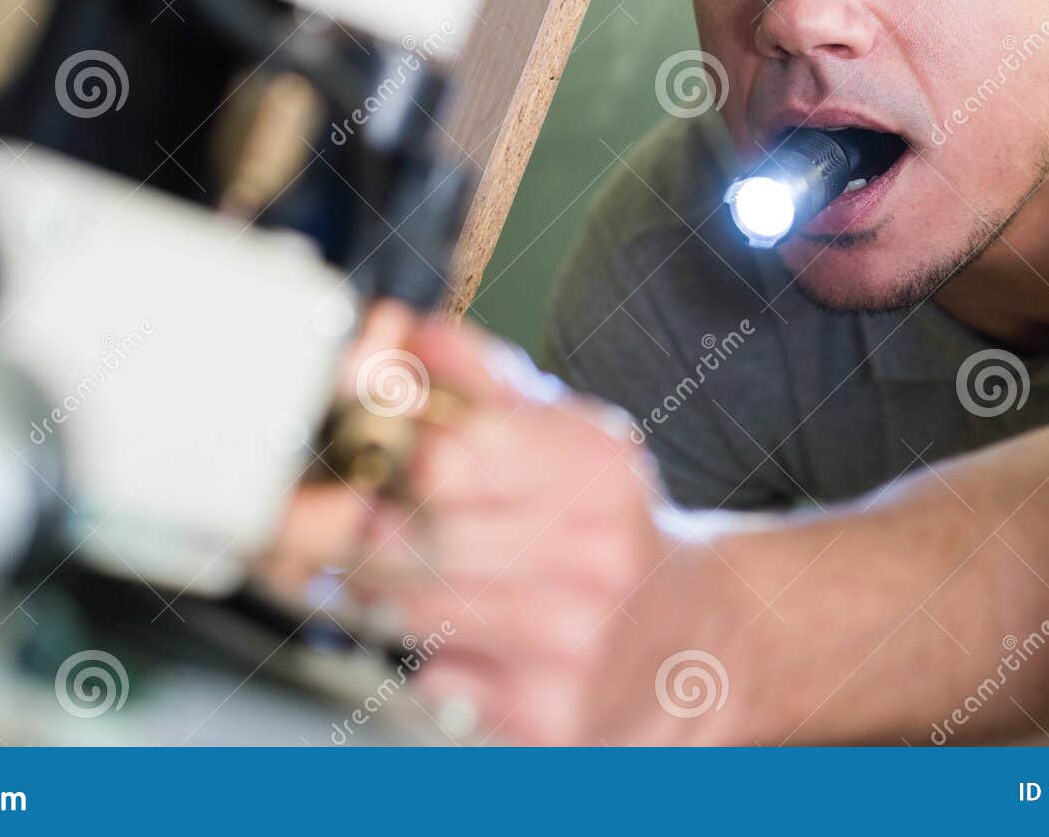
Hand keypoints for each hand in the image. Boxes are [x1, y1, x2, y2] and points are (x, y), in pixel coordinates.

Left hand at [342, 318, 734, 744]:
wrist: (690, 641)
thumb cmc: (611, 529)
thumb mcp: (570, 434)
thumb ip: (481, 378)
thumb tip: (399, 332)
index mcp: (593, 470)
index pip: (444, 456)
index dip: (383, 456)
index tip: (366, 459)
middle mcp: (591, 556)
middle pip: (407, 539)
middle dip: (363, 531)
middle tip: (359, 524)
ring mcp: (572, 643)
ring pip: (405, 610)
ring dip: (378, 593)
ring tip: (402, 576)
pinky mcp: (548, 716)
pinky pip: (430, 679)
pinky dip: (422, 657)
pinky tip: (455, 638)